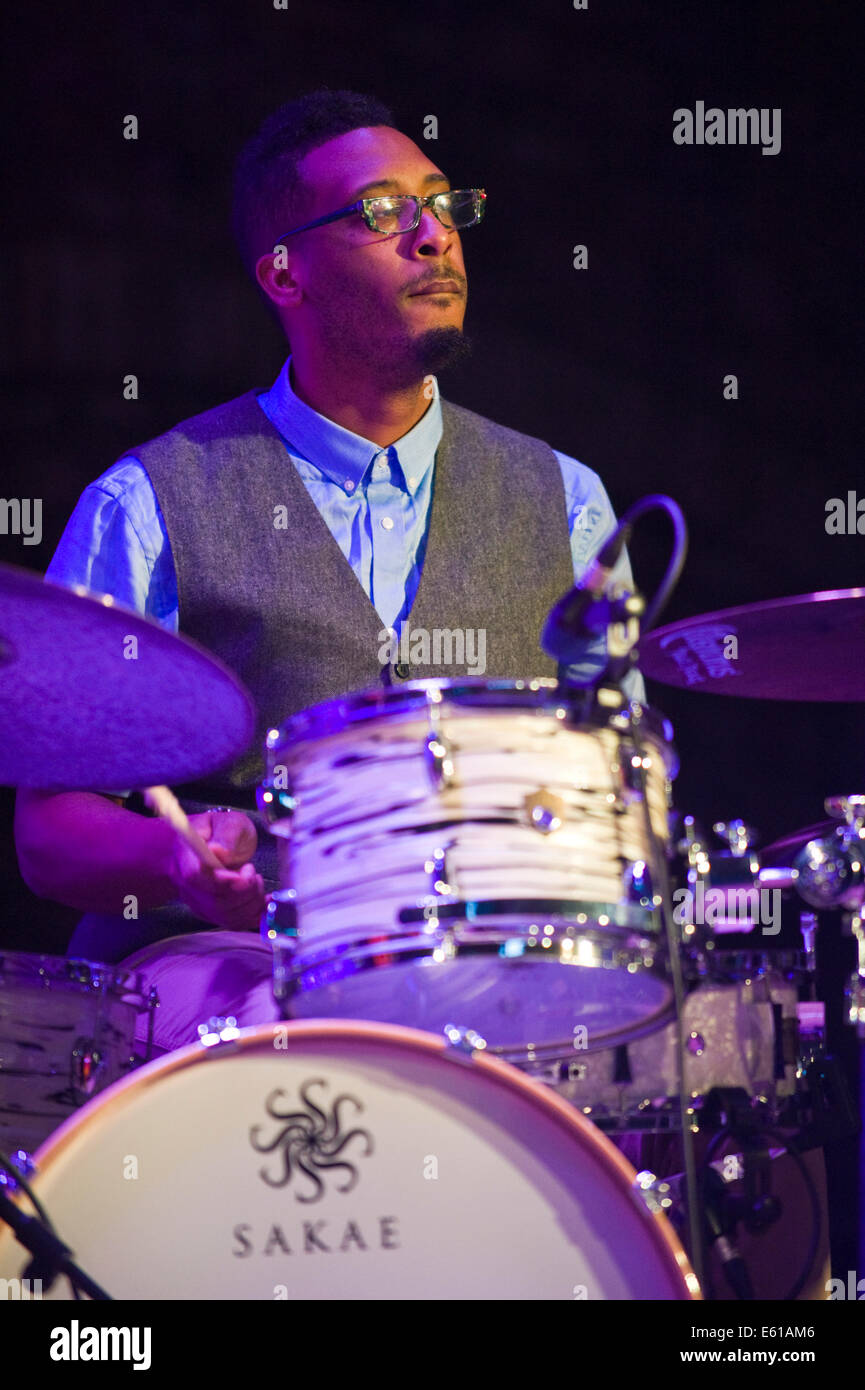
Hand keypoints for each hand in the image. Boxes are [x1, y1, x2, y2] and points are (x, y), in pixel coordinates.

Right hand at [167, 810, 264, 930]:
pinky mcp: (213, 914)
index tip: (245, 872)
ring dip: (252, 901)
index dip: (223, 881)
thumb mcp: (226, 821)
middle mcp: (189, 885)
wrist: (207, 844)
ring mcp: (199, 903)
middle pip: (215, 902)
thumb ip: (226, 834)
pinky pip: (235, 923)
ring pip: (227, 916)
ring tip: (255, 880)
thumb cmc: (217, 830)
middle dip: (245, 891)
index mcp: (187, 857)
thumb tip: (220, 852)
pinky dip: (256, 914)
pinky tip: (265, 900)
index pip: (197, 876)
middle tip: (251, 871)